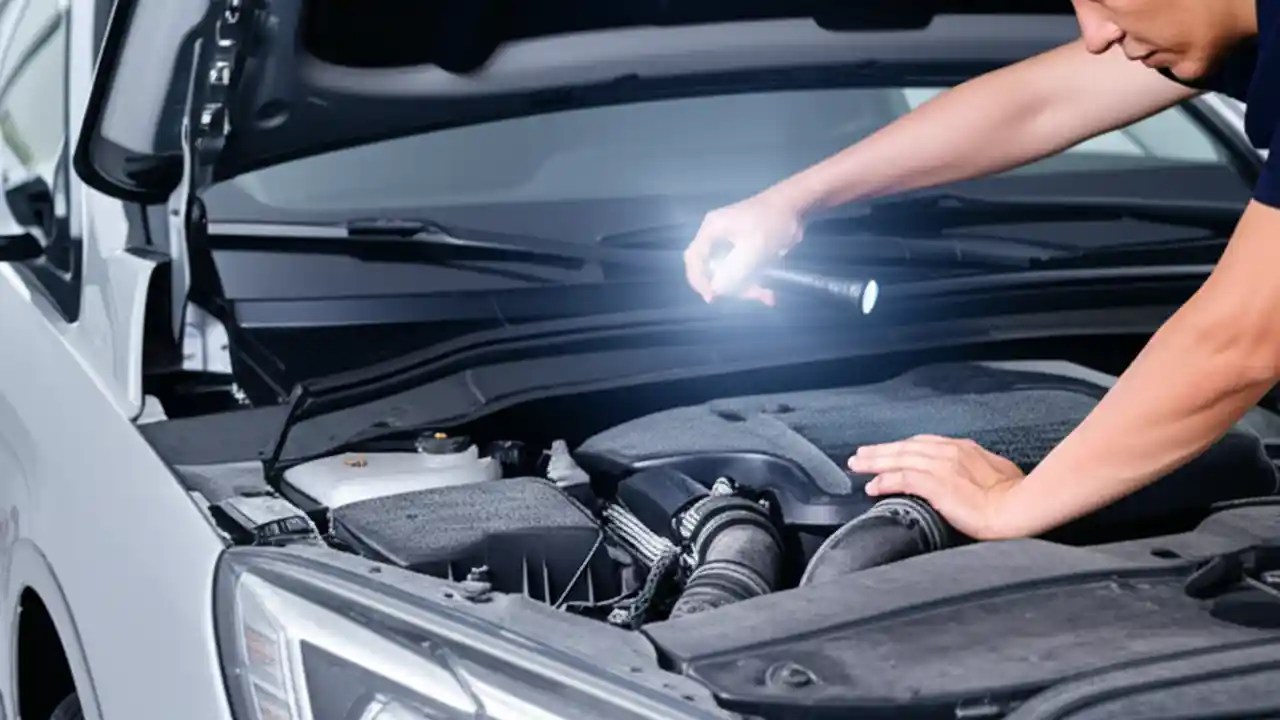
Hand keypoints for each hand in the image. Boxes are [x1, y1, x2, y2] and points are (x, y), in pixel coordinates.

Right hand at [683, 191, 805, 304]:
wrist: (795, 206)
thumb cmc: (771, 222)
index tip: (713, 297)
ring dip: (746, 288)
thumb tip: (716, 290)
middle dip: (731, 287)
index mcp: (711, 231)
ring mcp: (730, 244)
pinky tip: (768, 293)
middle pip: (712, 270)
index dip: (699, 280)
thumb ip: (732, 271)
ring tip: (767, 295)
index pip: (694, 259)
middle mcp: (716, 237)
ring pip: (729, 274)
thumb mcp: (753, 248)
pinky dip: (753, 282)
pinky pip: (742, 271)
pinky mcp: (744, 249)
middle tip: (752, 295)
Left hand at [848, 435, 1025, 540]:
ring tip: (857, 466)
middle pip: (905, 447)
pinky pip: (901, 479)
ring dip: (874, 462)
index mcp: (963, 448)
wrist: (1018, 507)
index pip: (923, 443)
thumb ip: (979, 468)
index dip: (902, 447)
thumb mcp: (998, 472)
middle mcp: (948, 452)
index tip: (888, 451)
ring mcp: (940, 466)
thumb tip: (975, 476)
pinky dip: (884, 481)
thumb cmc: (1016, 494)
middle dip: (880, 451)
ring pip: (898, 459)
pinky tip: (872, 487)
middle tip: (860, 455)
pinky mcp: (935, 484)